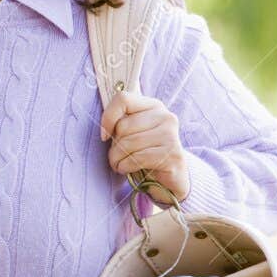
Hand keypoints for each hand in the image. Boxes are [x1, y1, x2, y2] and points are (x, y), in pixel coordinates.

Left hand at [101, 89, 190, 205]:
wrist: (170, 177)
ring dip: (116, 159)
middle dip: (113, 146)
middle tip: (117, 156)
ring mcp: (171, 135)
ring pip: (127, 144)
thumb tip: (104, 130)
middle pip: (123, 126)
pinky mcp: (172, 155)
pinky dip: (125, 167)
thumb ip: (121, 123)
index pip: (123, 99)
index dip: (108, 117)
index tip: (104, 135)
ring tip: (120, 164)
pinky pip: (137, 159)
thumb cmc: (145, 152)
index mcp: (154, 106)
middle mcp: (165, 116)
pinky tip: (127, 169)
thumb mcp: (132, 133)